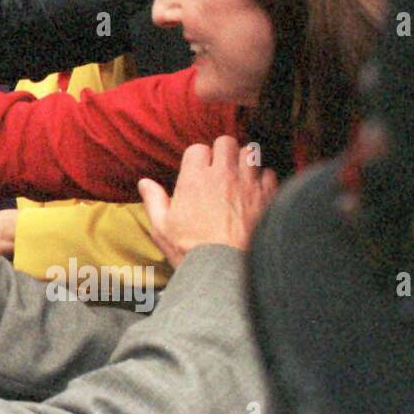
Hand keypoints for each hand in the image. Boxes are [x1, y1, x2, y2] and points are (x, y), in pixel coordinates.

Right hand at [137, 137, 278, 267]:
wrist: (228, 271)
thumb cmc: (192, 251)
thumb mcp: (162, 228)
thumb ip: (154, 201)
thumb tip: (144, 183)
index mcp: (195, 179)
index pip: (198, 148)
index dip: (197, 158)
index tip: (197, 171)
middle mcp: (223, 176)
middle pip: (226, 142)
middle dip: (222, 151)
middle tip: (220, 167)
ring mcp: (248, 184)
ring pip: (250, 153)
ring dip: (244, 162)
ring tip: (239, 175)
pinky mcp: (267, 197)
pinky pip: (269, 174)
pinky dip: (263, 180)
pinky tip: (256, 191)